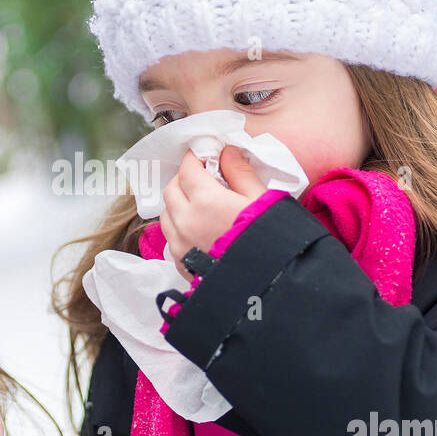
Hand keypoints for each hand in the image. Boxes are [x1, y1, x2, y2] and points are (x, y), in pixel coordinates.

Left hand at [160, 145, 268, 279]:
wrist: (270, 283)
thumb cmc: (270, 238)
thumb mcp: (260, 199)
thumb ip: (240, 172)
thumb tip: (226, 152)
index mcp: (206, 201)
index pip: (188, 170)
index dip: (194, 158)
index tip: (202, 155)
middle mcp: (186, 222)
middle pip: (171, 190)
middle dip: (184, 179)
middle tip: (201, 177)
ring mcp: (180, 245)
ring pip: (166, 214)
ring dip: (177, 204)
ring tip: (197, 204)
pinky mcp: (181, 264)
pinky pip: (171, 238)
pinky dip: (178, 227)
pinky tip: (197, 228)